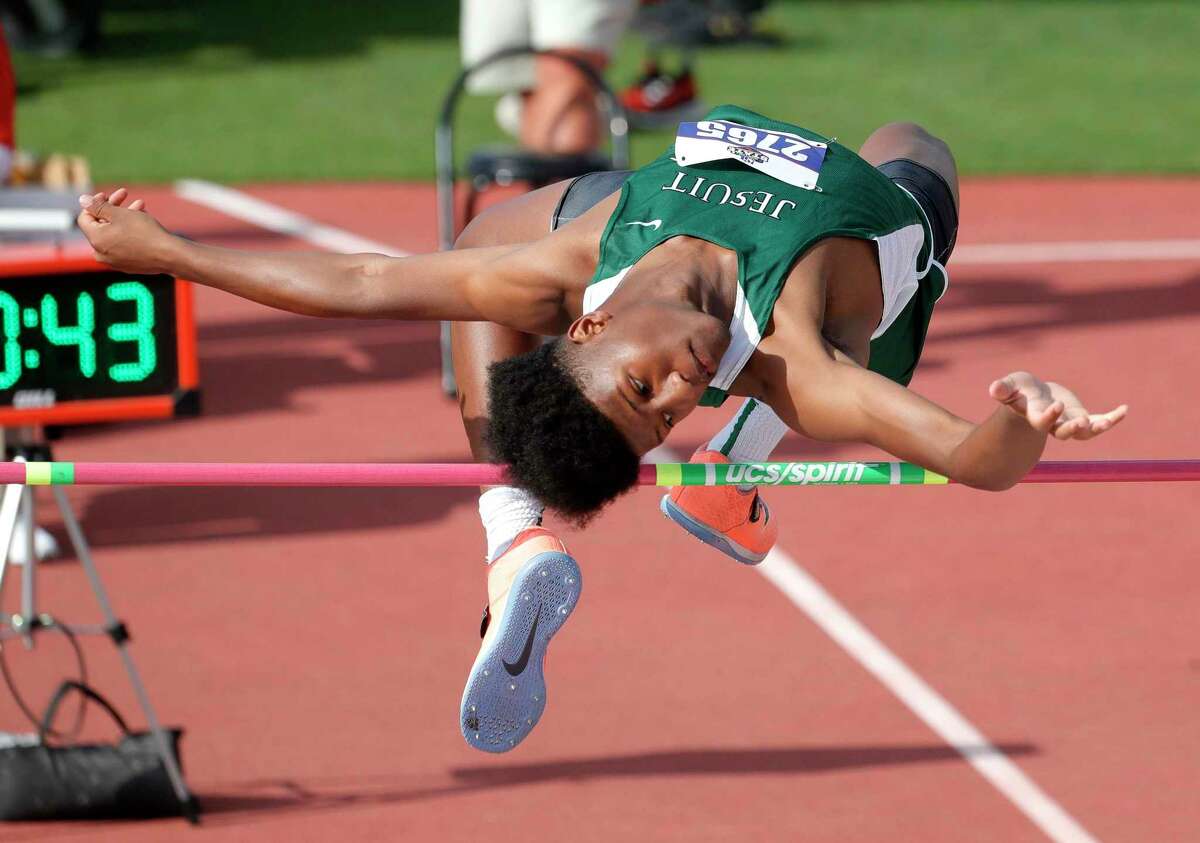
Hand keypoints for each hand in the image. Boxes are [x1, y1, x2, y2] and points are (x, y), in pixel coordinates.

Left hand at [76, 188, 175, 274]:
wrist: (169, 255)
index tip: (107, 194)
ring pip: (114, 234)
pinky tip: (142, 222)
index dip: (94, 203)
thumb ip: (98, 206)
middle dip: (113, 209)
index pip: (85, 218)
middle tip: (125, 195)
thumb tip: (82, 200)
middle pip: (100, 226)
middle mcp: (101, 254)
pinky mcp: (128, 266)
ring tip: (140, 206)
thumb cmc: (145, 232)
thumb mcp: (120, 214)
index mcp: (96, 240)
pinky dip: (129, 233)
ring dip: (124, 218)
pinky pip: (123, 245)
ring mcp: (115, 262)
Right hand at [989, 371, 1127, 439]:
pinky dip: (1113, 418)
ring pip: (1085, 434)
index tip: (1057, 405)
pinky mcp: (1083, 417)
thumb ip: (1002, 389)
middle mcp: (1054, 425)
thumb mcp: (1010, 386)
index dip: (1050, 416)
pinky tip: (1124, 410)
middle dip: (1074, 429)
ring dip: (1096, 428)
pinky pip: (1100, 422)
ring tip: (1107, 421)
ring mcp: (1070, 422)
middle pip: (1065, 433)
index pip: (1043, 422)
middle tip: (1083, 422)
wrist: (1034, 396)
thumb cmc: (1019, 390)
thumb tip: (993, 389)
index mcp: (1036, 417)